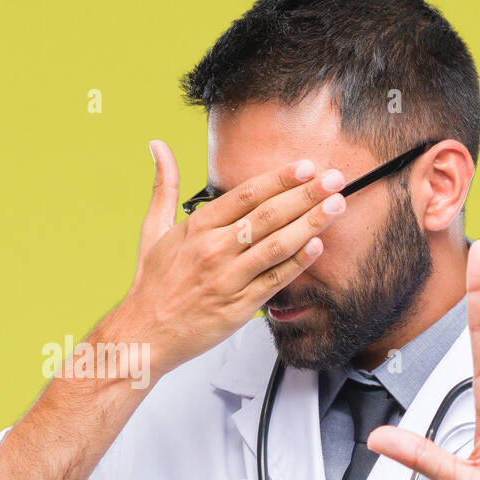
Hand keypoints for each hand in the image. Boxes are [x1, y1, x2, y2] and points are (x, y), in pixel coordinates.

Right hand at [103, 140, 346, 380]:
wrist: (144, 333)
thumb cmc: (152, 284)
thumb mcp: (152, 229)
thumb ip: (164, 186)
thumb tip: (158, 146)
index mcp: (196, 227)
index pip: (246, 194)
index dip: (279, 178)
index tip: (305, 166)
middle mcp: (213, 250)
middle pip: (268, 215)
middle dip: (306, 194)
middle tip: (335, 179)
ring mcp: (227, 279)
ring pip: (277, 245)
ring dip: (310, 223)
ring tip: (336, 206)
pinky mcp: (237, 307)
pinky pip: (274, 280)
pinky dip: (297, 263)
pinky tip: (317, 247)